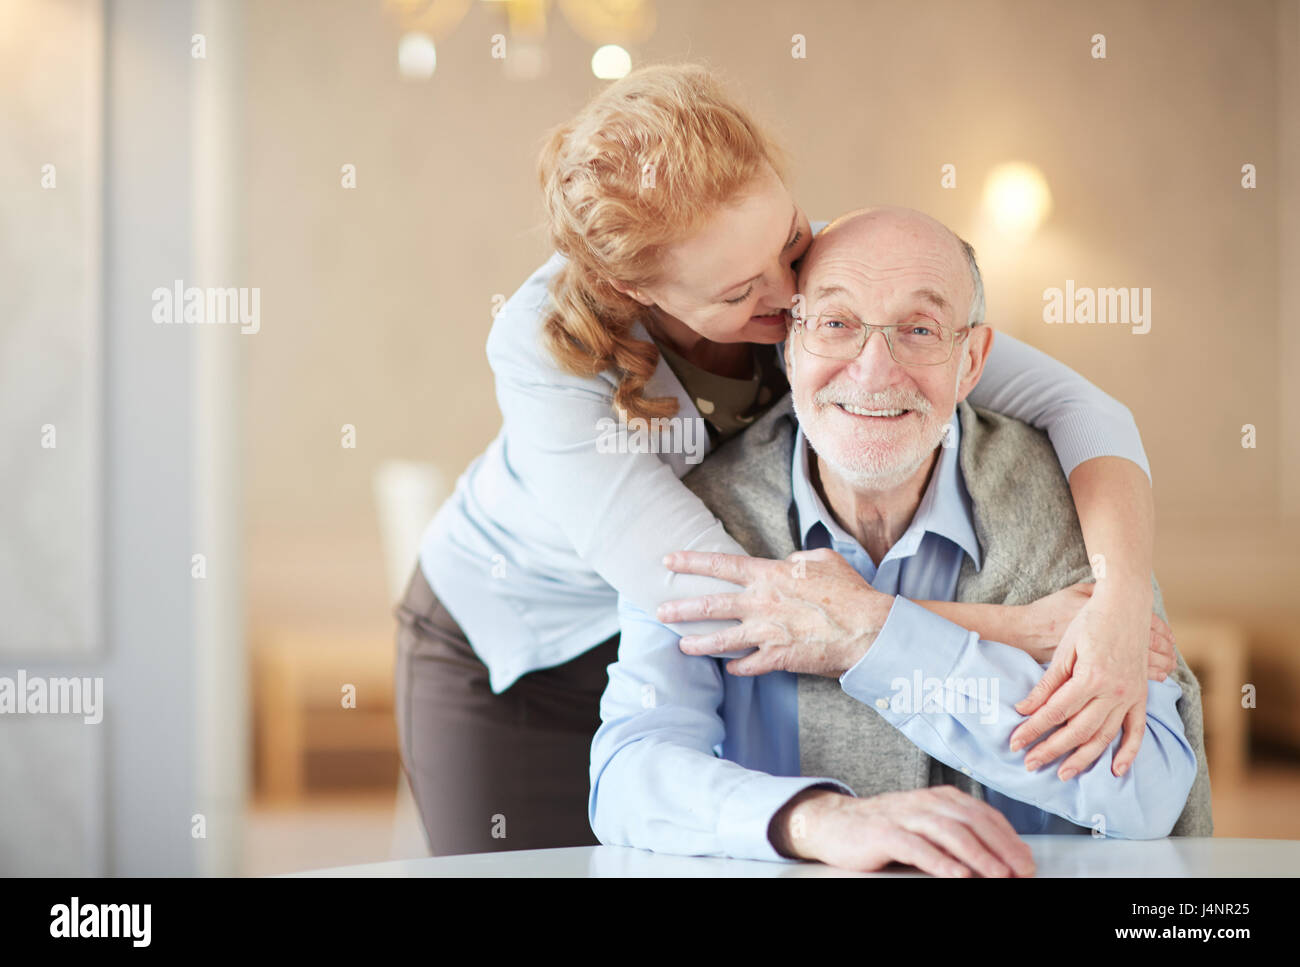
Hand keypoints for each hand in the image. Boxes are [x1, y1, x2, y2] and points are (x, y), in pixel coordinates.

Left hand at [656, 547, 892, 677]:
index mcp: (770, 576)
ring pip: (721, 640)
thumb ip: (798, 559)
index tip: (668, 561)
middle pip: (711, 605)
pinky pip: (749, 665)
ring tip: (681, 645)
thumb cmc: (849, 592)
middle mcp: (761, 603)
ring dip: (698, 643)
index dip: (692, 562)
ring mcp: (767, 633)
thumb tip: (787, 563)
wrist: (867, 629)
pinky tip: (730, 669)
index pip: (721, 565)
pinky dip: (738, 667)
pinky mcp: (778, 658)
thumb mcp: (823, 560)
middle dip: (681, 608)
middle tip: (659, 611)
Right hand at [771, 787, 1035, 876]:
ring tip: (998, 875)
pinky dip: (940, 861)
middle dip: (1001, 848)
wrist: (834, 823)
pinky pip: (916, 846)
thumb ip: (955, 833)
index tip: (1027, 859)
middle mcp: (925, 802)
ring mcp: (904, 815)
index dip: (1009, 837)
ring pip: (949, 831)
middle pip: (972, 821)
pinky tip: (957, 875)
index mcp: (939, 797)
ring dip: (978, 855)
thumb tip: (997, 855)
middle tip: (1022, 870)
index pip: (983, 814)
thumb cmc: (884, 828)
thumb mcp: (924, 824)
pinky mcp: (884, 833)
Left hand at [1010, 583, 1161, 780]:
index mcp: (1091, 677)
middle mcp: (1113, 691)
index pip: (1055, 712)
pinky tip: (1116, 770)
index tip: (1015, 742)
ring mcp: (1129, 696)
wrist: (1126, 605)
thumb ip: (1047, 684)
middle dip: (1052, 750)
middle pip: (1078, 730)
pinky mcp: (1140, 696)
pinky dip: (1128, 752)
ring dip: (1084, 758)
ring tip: (1064, 774)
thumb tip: (1024, 710)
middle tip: (1030, 764)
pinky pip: (1137, 730)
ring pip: (1105, 736)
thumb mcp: (1065, 649)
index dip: (1033, 729)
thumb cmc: (1091, 622)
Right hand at [1017, 582, 1176, 678]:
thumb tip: (1120, 586)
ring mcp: (1102, 657)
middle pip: (1150, 647)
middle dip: (1165, 652)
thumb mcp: (1075, 593)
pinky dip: (1144, 678)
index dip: (1163, 632)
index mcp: (1109, 615)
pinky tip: (1152, 678)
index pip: (1148, 625)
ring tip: (1167, 667)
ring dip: (1159, 665)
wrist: (1027, 631)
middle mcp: (1110, 637)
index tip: (1170, 638)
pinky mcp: (1093, 672)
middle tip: (1173, 654)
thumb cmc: (1050, 610)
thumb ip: (1099, 592)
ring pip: (1142, 665)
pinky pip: (1127, 678)